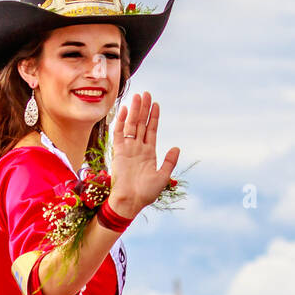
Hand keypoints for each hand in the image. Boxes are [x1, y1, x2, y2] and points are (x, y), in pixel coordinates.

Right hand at [108, 91, 179, 217]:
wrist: (130, 201)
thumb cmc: (146, 193)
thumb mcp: (163, 177)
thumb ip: (169, 162)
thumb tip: (177, 148)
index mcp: (149, 153)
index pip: (152, 130)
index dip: (154, 117)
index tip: (156, 104)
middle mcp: (138, 148)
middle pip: (141, 124)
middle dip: (144, 109)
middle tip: (146, 93)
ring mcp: (128, 149)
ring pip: (131, 125)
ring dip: (134, 111)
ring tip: (138, 96)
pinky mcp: (118, 152)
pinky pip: (118, 133)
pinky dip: (120, 121)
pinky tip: (123, 110)